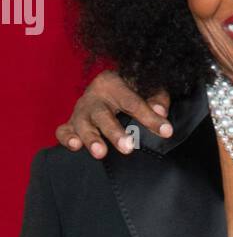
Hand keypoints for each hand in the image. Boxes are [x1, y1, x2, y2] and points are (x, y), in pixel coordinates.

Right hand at [55, 71, 172, 156]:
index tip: (166, 131)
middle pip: (103, 115)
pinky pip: (63, 130)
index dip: (149, 117)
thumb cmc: (131, 90)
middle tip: (128, 147)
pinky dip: (66, 138)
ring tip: (101, 153)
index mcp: (112, 83)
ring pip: (82, 124)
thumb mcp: (147, 88)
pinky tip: (75, 146)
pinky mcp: (71, 124)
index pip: (132, 101)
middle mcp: (94, 96)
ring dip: (91, 139)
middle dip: (115, 132)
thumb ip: (157, 98)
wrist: (108, 87)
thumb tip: (161, 112)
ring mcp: (81, 111)